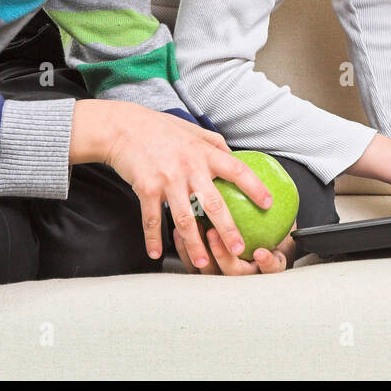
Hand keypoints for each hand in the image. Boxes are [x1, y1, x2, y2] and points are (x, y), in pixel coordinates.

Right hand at [71, 99, 272, 269]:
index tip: (268, 204)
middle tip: (239, 249)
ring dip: (194, 244)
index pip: (236, 170)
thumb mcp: (192, 130)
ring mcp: (167, 179)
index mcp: (204, 153)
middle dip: (227, 229)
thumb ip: (213, 142)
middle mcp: (189, 167)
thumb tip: (232, 154)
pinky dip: (154, 238)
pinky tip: (157, 253)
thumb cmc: (159, 127)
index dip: (254, 187)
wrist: (123, 127)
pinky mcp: (146, 188)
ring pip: (184, 219)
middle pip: (213, 203)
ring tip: (203, 262)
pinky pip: (151, 219)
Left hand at [174, 221, 298, 275]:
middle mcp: (245, 273)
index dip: (266, 263)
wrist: (256, 245)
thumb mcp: (280, 225)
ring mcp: (222, 274)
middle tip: (216, 236)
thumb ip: (281, 215)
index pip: (271, 268)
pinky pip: (191, 266)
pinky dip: (185, 249)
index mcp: (269, 264)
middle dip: (224, 256)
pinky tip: (179, 232)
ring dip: (201, 250)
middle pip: (234, 273)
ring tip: (197, 231)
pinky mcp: (202, 272)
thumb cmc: (270, 232)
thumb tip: (280, 193)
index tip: (261, 252)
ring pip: (210, 272)